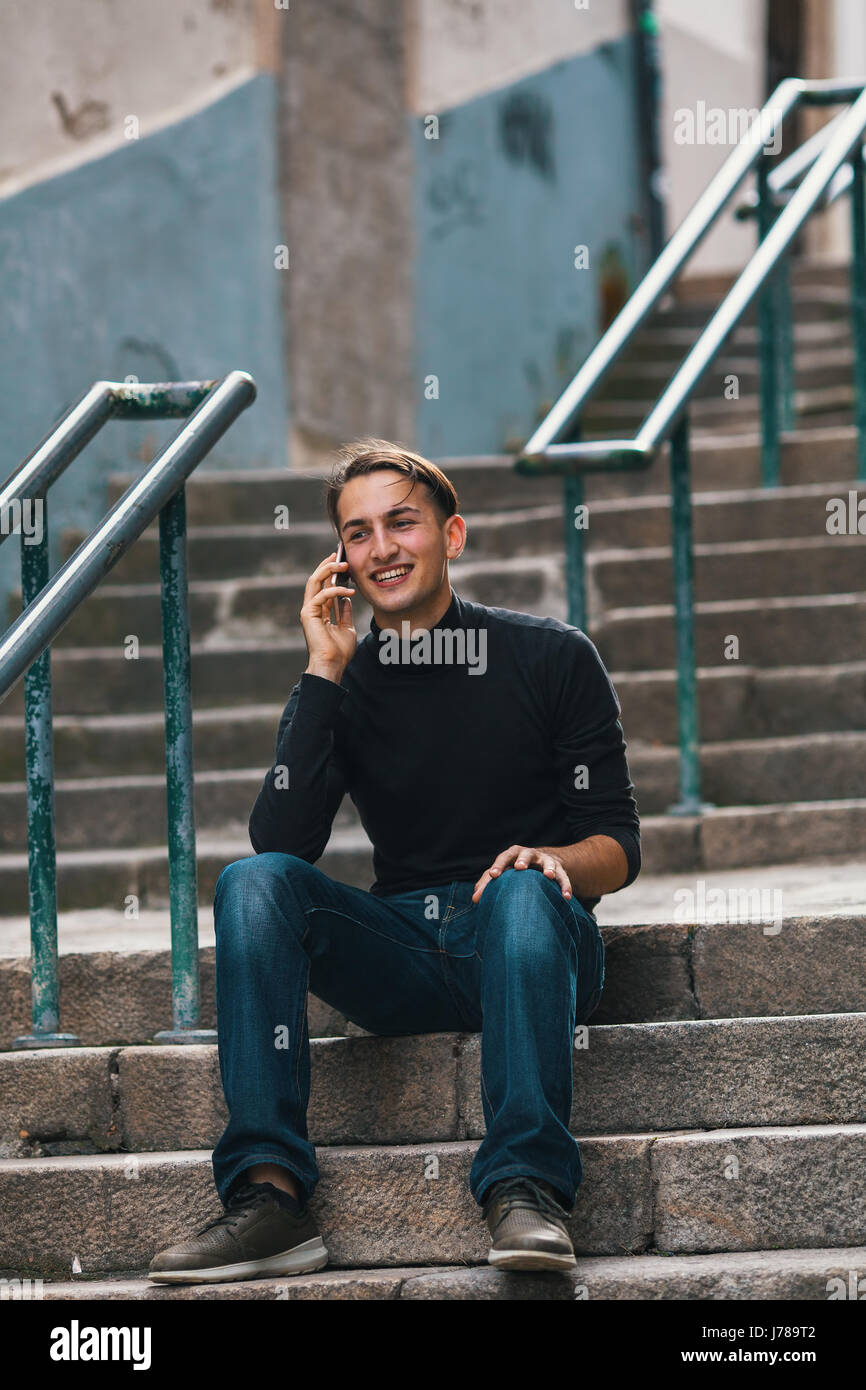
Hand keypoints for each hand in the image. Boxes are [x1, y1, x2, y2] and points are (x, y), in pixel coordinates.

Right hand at [300, 552, 356, 679]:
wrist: (333, 664)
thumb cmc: (339, 651)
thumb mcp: (347, 627)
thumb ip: (345, 613)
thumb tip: (346, 599)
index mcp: (320, 611)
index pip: (323, 586)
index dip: (330, 572)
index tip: (341, 561)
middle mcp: (312, 608)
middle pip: (315, 580)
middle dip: (327, 565)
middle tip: (340, 556)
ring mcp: (308, 610)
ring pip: (314, 582)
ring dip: (328, 570)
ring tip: (343, 564)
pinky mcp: (308, 614)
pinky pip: (321, 595)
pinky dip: (335, 590)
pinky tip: (349, 592)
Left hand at [471, 845, 571, 902]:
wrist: (540, 862)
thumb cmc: (514, 871)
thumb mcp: (502, 873)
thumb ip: (487, 884)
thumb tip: (475, 899)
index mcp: (512, 855)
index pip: (504, 857)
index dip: (498, 865)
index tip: (493, 875)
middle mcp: (529, 855)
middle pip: (526, 854)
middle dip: (523, 859)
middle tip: (519, 867)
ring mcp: (545, 860)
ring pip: (548, 862)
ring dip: (548, 868)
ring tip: (549, 876)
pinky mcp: (559, 869)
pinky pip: (563, 877)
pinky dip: (565, 886)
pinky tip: (566, 897)